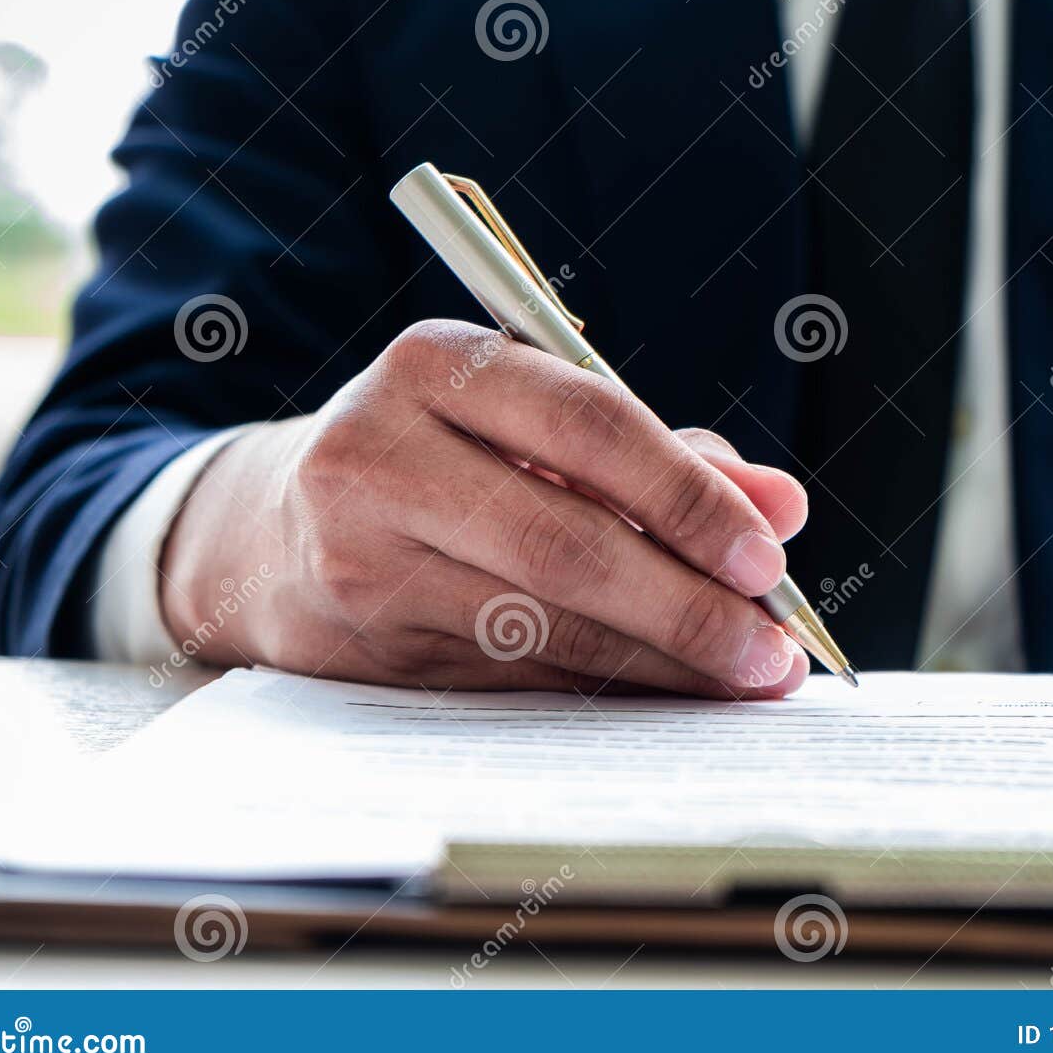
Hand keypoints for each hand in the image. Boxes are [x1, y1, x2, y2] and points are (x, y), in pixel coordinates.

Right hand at [158, 320, 810, 697]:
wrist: (269, 528)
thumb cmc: (437, 458)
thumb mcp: (531, 424)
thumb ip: (662, 454)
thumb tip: (783, 505)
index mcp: (435, 364)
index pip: (588, 423)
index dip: (688, 495)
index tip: (768, 556)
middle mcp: (380, 452)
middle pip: (565, 540)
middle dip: (687, 603)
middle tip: (773, 646)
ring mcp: (359, 556)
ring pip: (541, 623)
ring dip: (661, 658)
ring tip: (745, 674)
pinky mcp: (360, 644)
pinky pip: (510, 674)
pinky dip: (604, 685)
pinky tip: (668, 688)